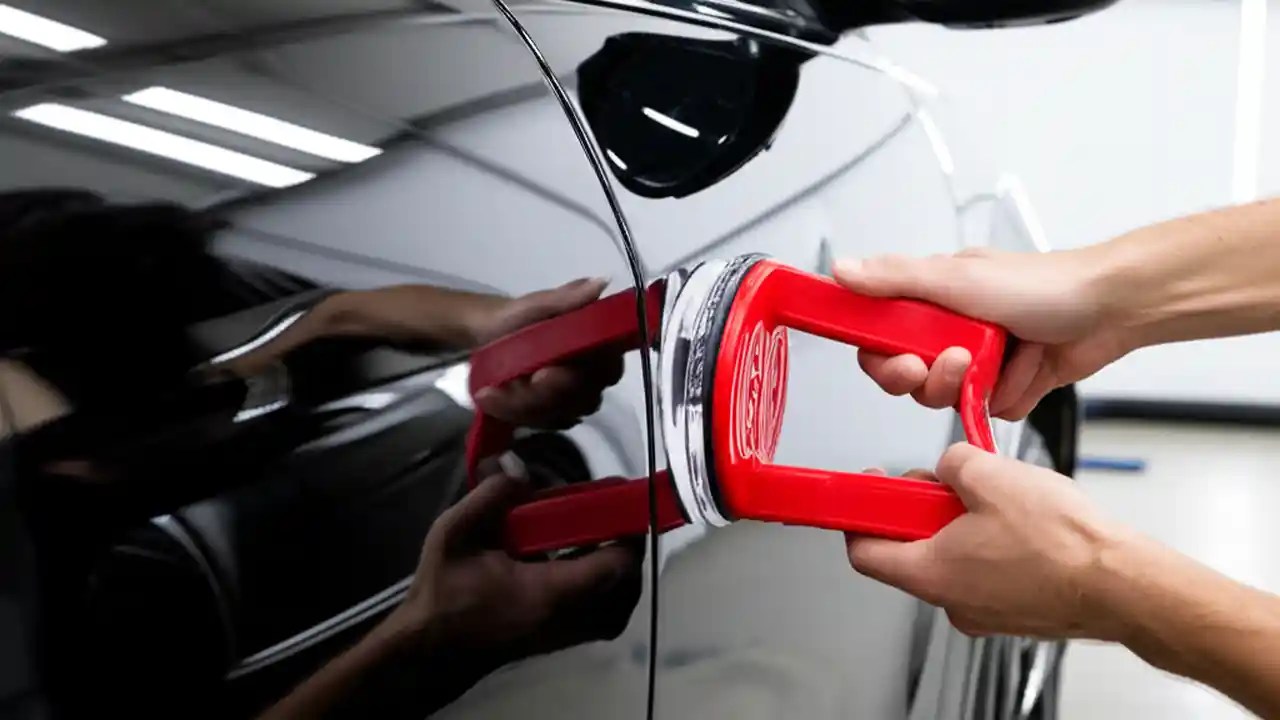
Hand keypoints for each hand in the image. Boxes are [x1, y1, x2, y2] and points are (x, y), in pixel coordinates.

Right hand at [393, 475, 641, 665]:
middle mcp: (567, 618)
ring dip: (619, 574)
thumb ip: (488, 498)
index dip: (627, 534)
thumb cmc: (441, 594)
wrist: (426, 652)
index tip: (617, 504)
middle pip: (627, 589)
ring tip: (599, 539)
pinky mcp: (558, 642)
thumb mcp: (453, 534)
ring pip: (618, 609)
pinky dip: (605, 592)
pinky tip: (577, 564)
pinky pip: (601, 620)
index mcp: (549, 592)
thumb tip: (518, 467)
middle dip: (628, 552)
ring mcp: (565, 636)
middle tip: (611, 519)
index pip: (614, 567)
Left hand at [472, 277, 625, 429]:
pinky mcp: (551, 413)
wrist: (489, 334)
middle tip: (513, 382)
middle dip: (545, 395)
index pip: (609, 371)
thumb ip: (568, 299)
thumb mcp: (537, 304)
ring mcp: (572, 399)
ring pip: (559, 414)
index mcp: (597, 347)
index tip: (544, 372)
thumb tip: (600, 284)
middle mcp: (592, 377)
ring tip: (490, 389)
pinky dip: (512, 413)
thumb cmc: (519, 317)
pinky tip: (489, 398)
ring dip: (524, 405)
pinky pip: (540, 422)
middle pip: (583, 399)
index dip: (581, 377)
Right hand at [834, 247, 1128, 419]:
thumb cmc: (1043, 284)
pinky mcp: (1007, 384)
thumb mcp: (957, 278)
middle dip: (929, 377)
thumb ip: (894, 279)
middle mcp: (951, 328)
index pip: (880, 334)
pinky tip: (1026, 370)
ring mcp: (979, 359)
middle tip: (952, 363)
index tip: (897, 360)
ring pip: (945, 397)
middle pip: (908, 374)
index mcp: (931, 298)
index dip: (880, 355)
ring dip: (968, 385)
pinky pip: (986, 408)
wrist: (1110, 308)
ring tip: (997, 361)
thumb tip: (840, 270)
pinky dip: (1005, 395)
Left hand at [845, 444, 1123, 639]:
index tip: (870, 493)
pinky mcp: (1016, 611)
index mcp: (929, 574)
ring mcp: (985, 612)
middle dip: (923, 509)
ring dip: (963, 523)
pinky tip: (1022, 521)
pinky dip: (993, 542)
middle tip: (946, 481)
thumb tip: (951, 465)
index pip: (864, 553)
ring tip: (996, 497)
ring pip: (954, 558)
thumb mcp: (989, 474)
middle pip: (911, 550)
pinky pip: (988, 571)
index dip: (861, 518)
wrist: (1123, 584)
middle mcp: (952, 602)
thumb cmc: (1061, 542)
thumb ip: (953, 463)